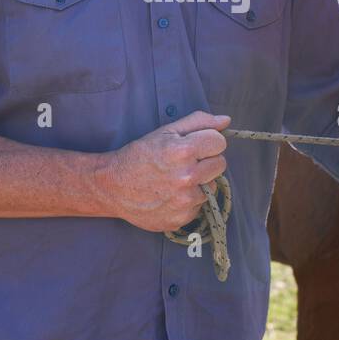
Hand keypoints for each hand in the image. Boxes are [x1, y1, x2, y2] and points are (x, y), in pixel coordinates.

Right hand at [102, 111, 230, 232]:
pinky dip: (189, 200)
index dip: (209, 141)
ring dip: (200, 182)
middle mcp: (186, 177)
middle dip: (207, 161)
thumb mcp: (165, 131)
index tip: (197, 145)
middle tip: (186, 162)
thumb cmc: (139, 155)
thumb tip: (225, 120)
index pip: (219, 142)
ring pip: (211, 186)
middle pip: (221, 164)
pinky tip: (171, 194)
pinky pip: (199, 205)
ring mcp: (184, 201)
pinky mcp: (181, 218)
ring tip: (176, 179)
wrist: (112, 187)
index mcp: (183, 151)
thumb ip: (198, 122)